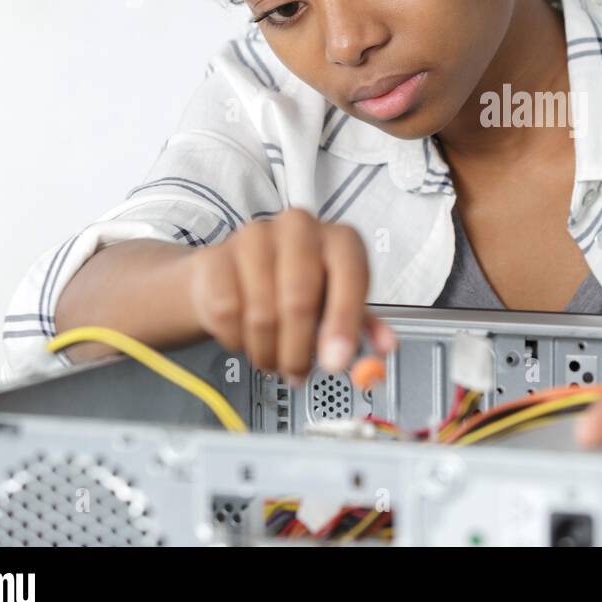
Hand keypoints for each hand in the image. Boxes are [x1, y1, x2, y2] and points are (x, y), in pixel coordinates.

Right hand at [184, 207, 395, 385]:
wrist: (233, 272)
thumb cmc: (295, 285)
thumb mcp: (337, 302)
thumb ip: (363, 324)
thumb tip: (385, 347)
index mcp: (339, 238)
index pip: (349, 276)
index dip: (344, 323)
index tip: (336, 362)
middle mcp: (300, 228)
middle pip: (300, 299)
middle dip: (299, 350)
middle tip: (298, 374)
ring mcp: (254, 237)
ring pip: (261, 314)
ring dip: (268, 352)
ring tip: (274, 358)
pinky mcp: (215, 257)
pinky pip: (227, 314)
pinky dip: (237, 339)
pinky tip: (246, 337)